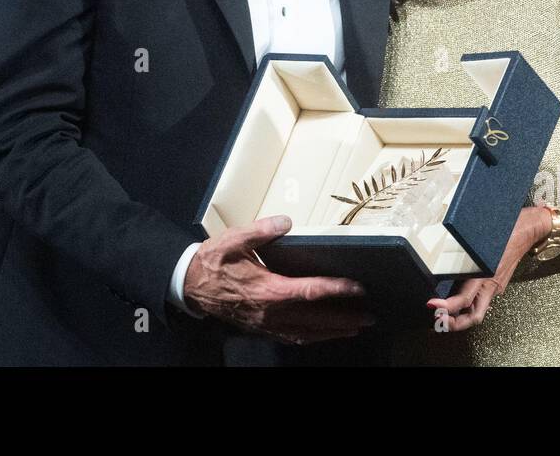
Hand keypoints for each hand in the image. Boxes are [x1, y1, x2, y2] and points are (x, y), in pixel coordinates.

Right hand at [183, 215, 375, 344]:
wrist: (190, 284)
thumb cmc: (214, 260)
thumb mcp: (235, 239)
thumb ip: (262, 230)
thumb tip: (286, 222)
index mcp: (268, 289)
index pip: (310, 291)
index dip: (336, 290)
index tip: (358, 287)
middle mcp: (270, 312)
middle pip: (315, 319)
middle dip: (344, 319)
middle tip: (369, 317)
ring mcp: (266, 324)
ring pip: (306, 333)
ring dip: (332, 332)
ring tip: (354, 328)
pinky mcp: (261, 328)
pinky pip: (291, 337)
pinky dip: (311, 337)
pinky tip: (322, 334)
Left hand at [426, 205, 548, 331]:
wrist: (530, 229)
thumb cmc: (507, 229)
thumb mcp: (481, 238)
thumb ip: (465, 248)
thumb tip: (441, 252)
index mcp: (487, 275)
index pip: (464, 300)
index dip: (447, 306)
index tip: (433, 304)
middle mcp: (492, 284)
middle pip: (474, 317)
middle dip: (454, 324)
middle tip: (437, 319)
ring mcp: (496, 285)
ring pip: (478, 310)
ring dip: (460, 317)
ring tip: (443, 314)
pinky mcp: (497, 282)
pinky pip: (481, 299)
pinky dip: (468, 305)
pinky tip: (456, 299)